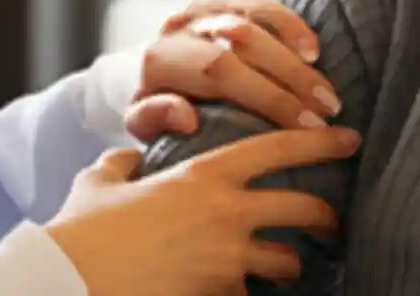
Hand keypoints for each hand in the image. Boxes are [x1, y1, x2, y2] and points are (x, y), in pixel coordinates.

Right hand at [46, 127, 360, 295]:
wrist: (70, 282)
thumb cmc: (82, 230)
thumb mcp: (99, 183)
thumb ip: (121, 165)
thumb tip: (127, 161)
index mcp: (201, 176)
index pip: (277, 150)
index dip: (320, 143)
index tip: (349, 139)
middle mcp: (225, 216)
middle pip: (304, 211)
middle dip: (326, 217)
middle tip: (331, 221)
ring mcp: (229, 263)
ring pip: (288, 264)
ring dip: (288, 266)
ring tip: (280, 268)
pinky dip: (245, 291)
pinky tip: (230, 287)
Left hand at [125, 0, 342, 141]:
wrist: (140, 69)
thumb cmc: (152, 107)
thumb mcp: (141, 124)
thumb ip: (154, 120)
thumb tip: (186, 117)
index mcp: (159, 59)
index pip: (221, 71)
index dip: (269, 98)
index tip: (307, 129)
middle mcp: (181, 26)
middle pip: (244, 40)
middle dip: (292, 77)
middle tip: (329, 112)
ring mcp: (202, 6)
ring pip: (254, 15)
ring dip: (295, 49)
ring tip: (326, 88)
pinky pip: (259, 1)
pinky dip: (288, 23)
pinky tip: (312, 50)